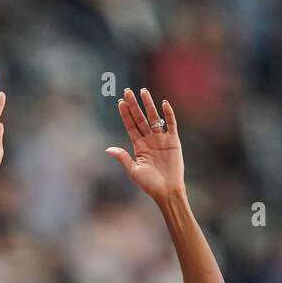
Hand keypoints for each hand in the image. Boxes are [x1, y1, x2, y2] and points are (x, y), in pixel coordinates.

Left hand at [106, 87, 184, 202]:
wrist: (167, 191)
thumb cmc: (150, 184)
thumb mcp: (133, 171)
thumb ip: (123, 157)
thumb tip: (108, 149)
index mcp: (139, 146)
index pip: (131, 126)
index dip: (125, 114)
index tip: (120, 102)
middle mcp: (149, 140)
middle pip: (140, 118)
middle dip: (134, 105)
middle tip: (127, 91)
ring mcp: (161, 139)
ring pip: (154, 117)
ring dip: (149, 104)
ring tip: (143, 91)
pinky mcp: (173, 141)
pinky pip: (171, 124)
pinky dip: (168, 114)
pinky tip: (163, 103)